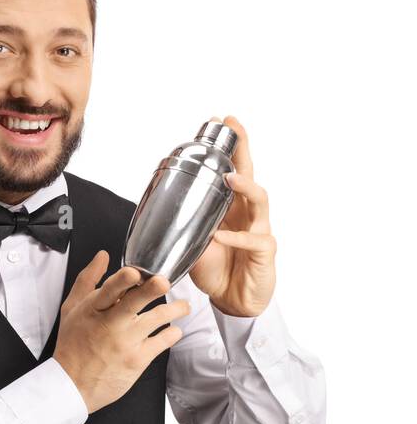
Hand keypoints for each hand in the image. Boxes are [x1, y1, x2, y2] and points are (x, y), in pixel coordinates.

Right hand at [53, 250, 188, 414]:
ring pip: (156, 320)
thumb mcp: (72, 309)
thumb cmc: (72, 345)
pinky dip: (173, 333)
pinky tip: (173, 330)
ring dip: (175, 310)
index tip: (135, 272)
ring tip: (183, 306)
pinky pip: (163, 342)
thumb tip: (102, 256)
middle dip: (151, 290)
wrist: (72, 384)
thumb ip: (88, 280)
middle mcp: (109, 325)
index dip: (122, 281)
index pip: (108, 291)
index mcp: (92, 310)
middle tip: (164, 282)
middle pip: (133, 303)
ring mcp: (125, 343)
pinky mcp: (137, 360)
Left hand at [188, 114, 276, 316]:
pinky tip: (222, 236)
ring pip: (260, 199)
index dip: (228, 146)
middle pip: (250, 173)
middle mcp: (247, 213)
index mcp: (229, 207)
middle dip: (243, 147)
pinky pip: (253, 240)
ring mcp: (259, 229)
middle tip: (234, 125)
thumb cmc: (216, 270)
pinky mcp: (265, 252)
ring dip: (244, 186)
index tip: (219, 120)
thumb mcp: (193, 245)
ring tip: (229, 176)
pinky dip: (236, 238)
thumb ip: (183, 228)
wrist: (233, 302)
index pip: (231, 169)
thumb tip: (157, 212)